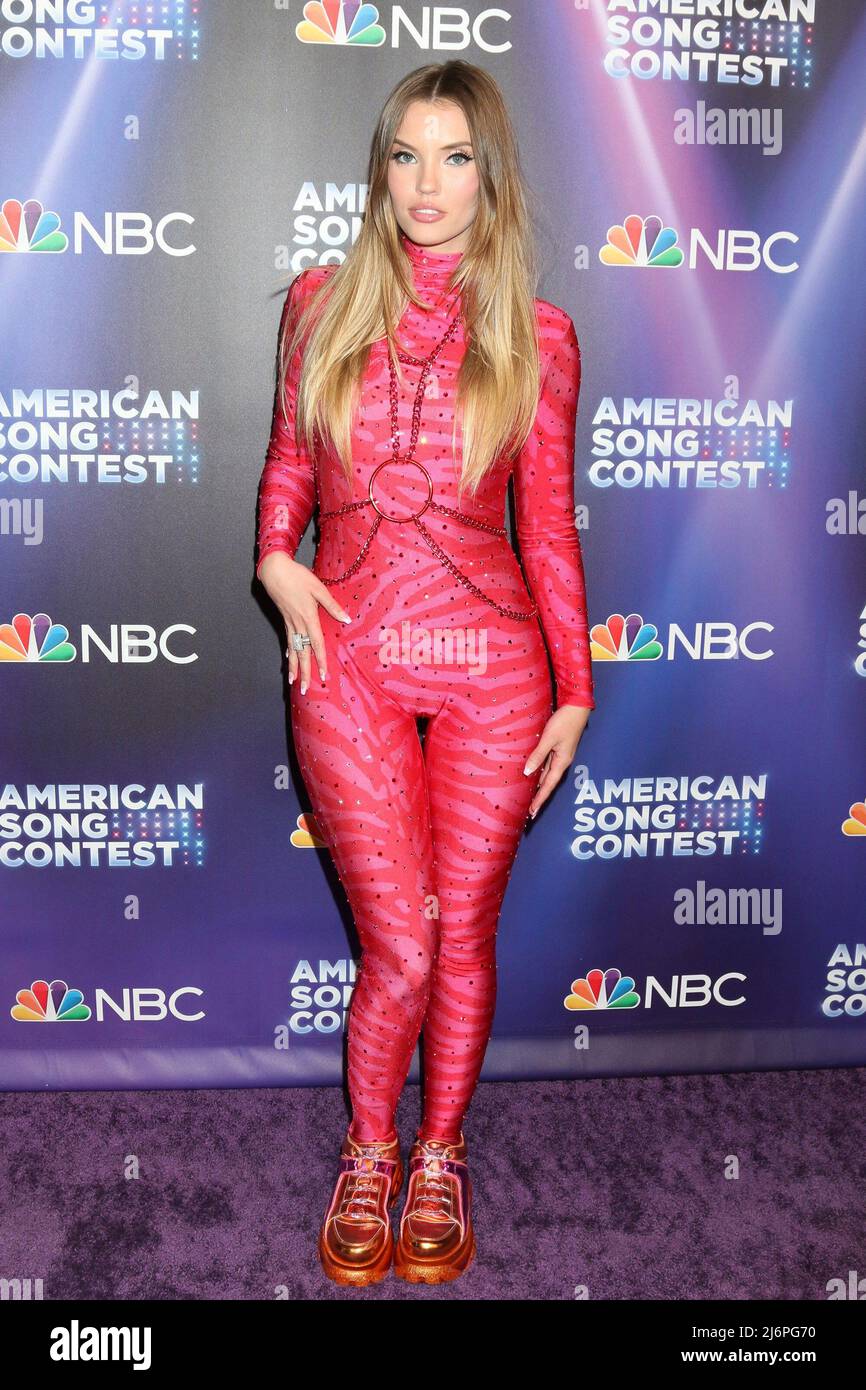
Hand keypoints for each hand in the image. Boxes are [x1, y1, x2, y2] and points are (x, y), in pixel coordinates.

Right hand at [258, 552, 350, 692]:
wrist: (274, 570)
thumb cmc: (298, 576)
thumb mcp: (318, 588)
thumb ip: (332, 605)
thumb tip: (346, 619)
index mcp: (308, 617)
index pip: (316, 644)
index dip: (321, 661)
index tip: (323, 676)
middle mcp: (298, 624)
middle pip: (302, 653)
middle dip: (304, 672)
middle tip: (304, 689)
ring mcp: (289, 623)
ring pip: (292, 649)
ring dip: (293, 667)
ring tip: (293, 681)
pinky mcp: (284, 619)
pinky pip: (287, 639)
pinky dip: (288, 651)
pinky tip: (288, 658)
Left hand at [523, 704, 590, 818]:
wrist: (577, 708)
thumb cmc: (564, 722)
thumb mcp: (549, 739)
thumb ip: (538, 755)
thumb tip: (528, 773)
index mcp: (561, 762)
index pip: (548, 786)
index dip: (540, 799)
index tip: (532, 812)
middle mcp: (561, 762)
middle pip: (548, 783)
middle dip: (540, 797)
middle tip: (530, 811)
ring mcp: (560, 755)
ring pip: (547, 775)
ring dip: (539, 786)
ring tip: (530, 797)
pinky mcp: (558, 748)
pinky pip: (547, 764)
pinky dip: (540, 772)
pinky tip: (533, 775)